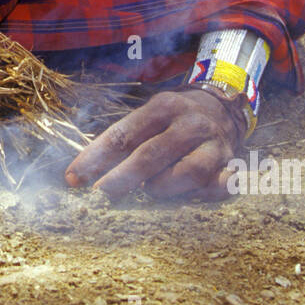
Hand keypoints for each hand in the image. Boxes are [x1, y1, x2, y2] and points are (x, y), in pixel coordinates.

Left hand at [65, 86, 247, 200]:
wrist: (224, 106)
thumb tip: (81, 173)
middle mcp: (189, 122)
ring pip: (186, 173)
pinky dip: (203, 195)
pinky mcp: (231, 163)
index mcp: (162, 107)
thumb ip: (123, 140)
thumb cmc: (173, 119)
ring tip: (149, 189)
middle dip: (121, 178)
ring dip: (161, 187)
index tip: (73, 178)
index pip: (123, 134)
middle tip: (99, 194)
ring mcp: (213, 143)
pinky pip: (218, 186)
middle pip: (150, 155)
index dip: (95, 158)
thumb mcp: (149, 116)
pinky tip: (189, 198)